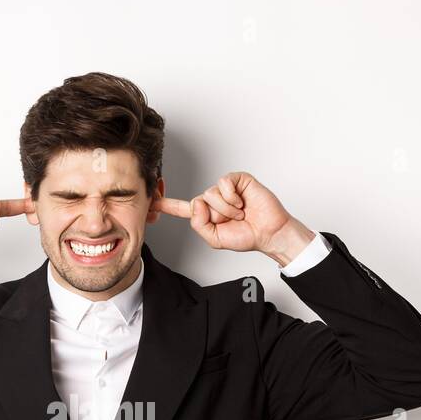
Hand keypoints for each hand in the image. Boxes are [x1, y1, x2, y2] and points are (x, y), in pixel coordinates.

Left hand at [152, 172, 314, 265]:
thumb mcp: (216, 239)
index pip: (181, 208)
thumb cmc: (246, 236)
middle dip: (215, 215)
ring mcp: (225, 188)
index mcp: (206, 214)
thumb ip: (200, 225)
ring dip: (226, 208)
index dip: (166, 204)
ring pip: (211, 193)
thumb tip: (197, 203)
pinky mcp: (237, 180)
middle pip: (198, 202)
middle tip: (232, 220)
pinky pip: (223, 183)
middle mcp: (213, 199)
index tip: (151, 200)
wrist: (269, 232)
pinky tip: (242, 202)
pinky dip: (232, 196)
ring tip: (240, 212)